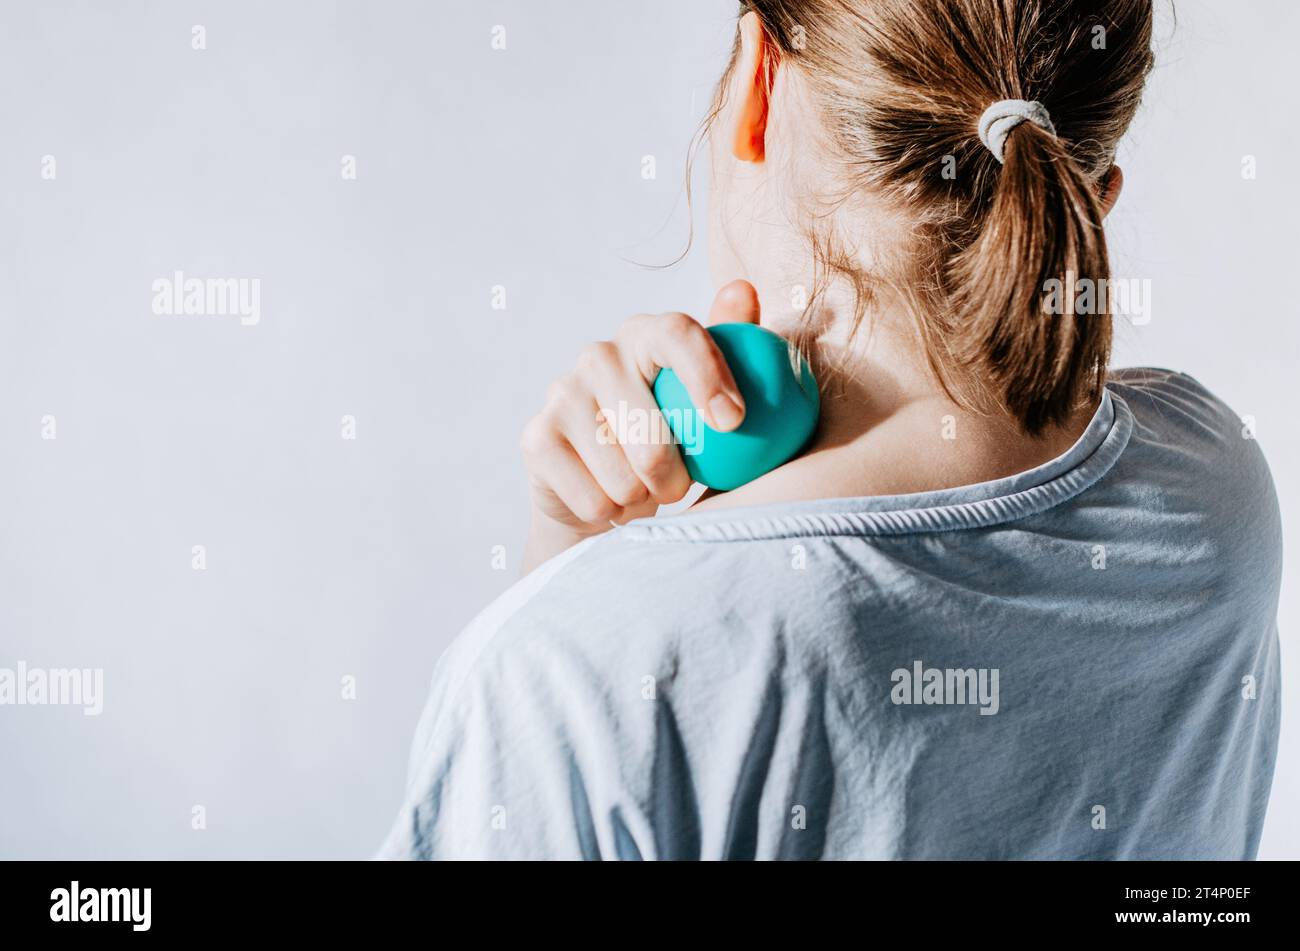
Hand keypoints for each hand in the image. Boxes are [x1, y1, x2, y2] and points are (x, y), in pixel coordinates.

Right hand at [520, 280, 761, 571]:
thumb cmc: (667, 435)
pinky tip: (606, 500)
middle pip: (650, 430)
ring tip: (638, 489)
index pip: (677, 335)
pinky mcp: (537, 438)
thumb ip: (732, 345)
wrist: (599, 487)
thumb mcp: (705, 397)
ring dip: (641, 499)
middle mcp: (598, 355)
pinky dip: (611, 514)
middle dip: (674, 476)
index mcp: (645, 335)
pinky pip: (594, 500)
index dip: (707, 375)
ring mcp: (561, 394)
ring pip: (624, 476)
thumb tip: (743, 290)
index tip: (732, 422)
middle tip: (677, 486)